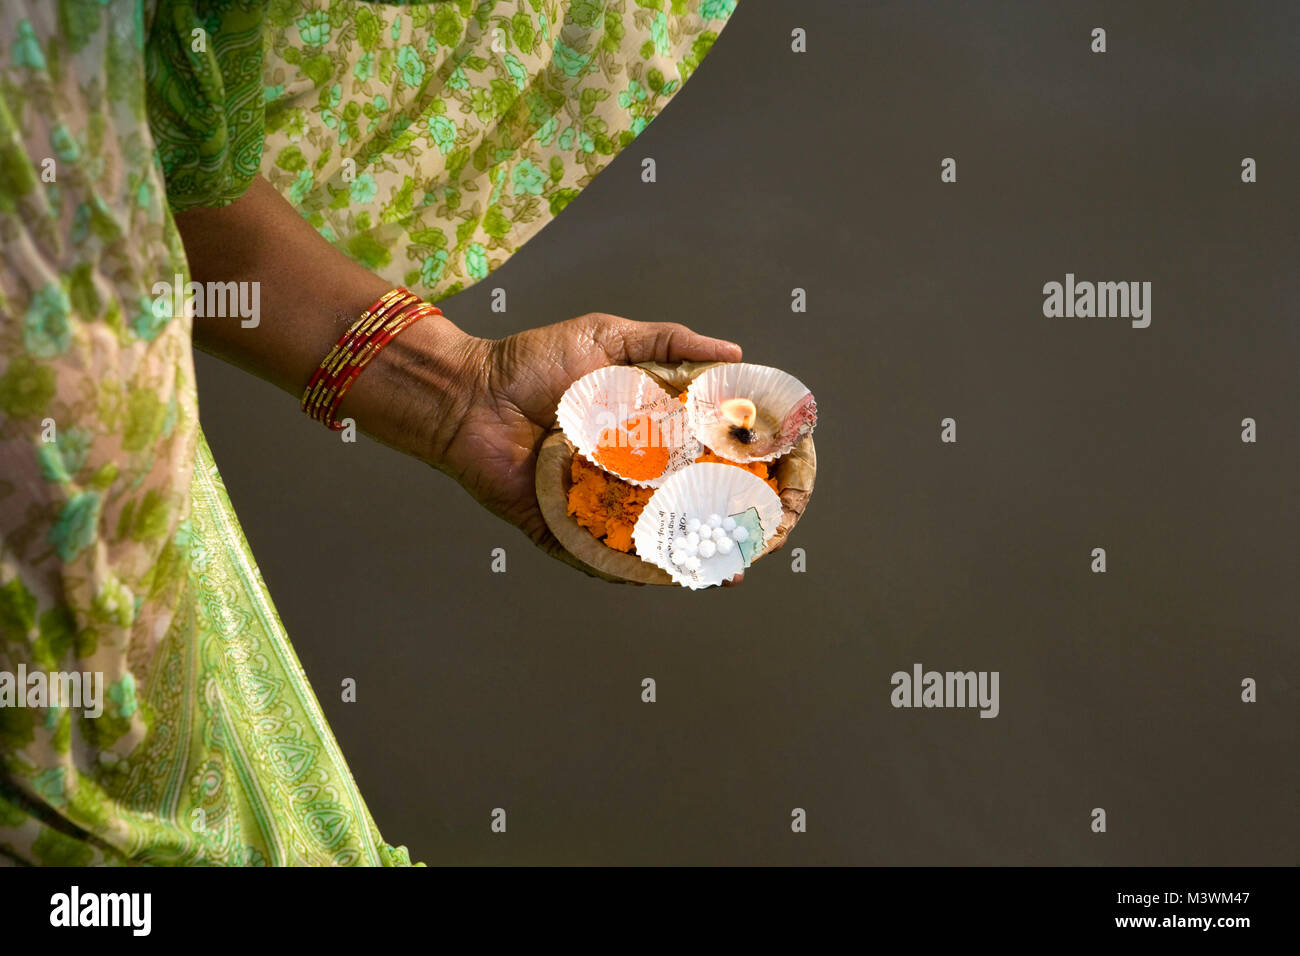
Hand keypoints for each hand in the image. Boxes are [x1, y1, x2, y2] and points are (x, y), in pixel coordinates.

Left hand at [431, 313, 742, 576]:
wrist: (469, 396)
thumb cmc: (530, 363)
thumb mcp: (607, 338)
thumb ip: (669, 342)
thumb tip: (736, 355)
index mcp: (646, 429)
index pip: (708, 455)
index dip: (748, 469)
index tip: (784, 479)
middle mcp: (629, 472)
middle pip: (691, 506)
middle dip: (733, 525)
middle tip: (766, 536)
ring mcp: (600, 506)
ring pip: (655, 540)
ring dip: (695, 557)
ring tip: (730, 569)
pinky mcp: (566, 531)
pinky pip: (605, 560)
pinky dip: (636, 572)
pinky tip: (670, 576)